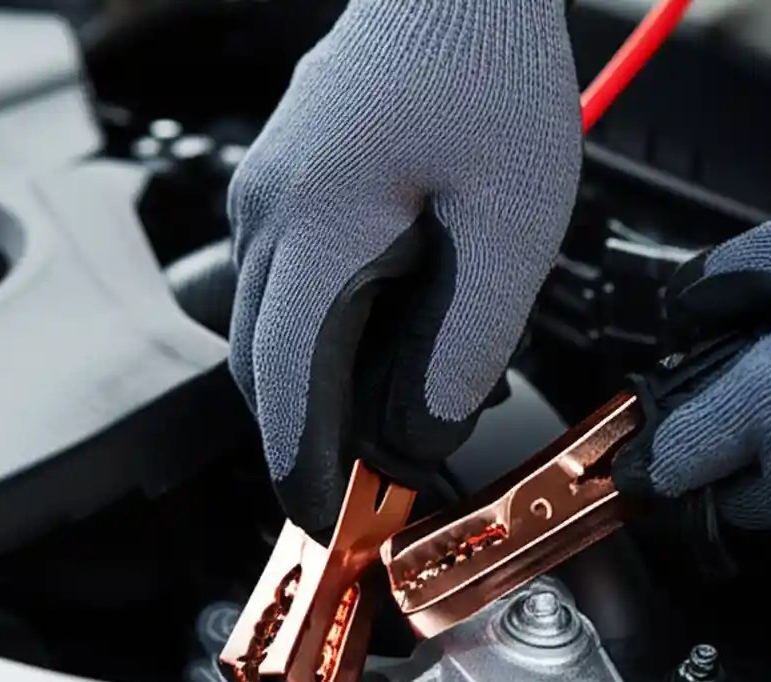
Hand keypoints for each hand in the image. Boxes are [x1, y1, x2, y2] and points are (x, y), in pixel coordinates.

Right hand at [227, 0, 581, 534]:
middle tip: (368, 476)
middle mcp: (269, 211)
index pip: (283, 386)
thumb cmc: (489, 74)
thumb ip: (467, 338)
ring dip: (317, 378)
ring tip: (397, 400)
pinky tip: (387, 323)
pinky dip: (320, 325)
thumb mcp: (509, 226)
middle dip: (306, 432)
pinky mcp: (286, 176)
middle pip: (261, 364)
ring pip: (268, 322)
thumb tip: (424, 428)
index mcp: (317, 228)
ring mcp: (267, 189)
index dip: (301, 466)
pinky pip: (284, 276)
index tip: (324, 519)